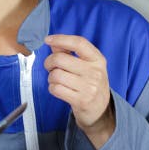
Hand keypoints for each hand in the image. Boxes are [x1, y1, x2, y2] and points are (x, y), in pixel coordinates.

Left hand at [44, 34, 114, 148]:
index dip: (61, 39)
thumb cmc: (89, 83)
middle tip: (51, 68)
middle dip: (49, 62)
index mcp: (98, 60)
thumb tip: (53, 43)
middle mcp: (95, 72)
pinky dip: (52, 88)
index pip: (79, 43)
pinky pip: (55, 89)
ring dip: (51, 78)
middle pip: (60, 58)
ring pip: (55, 74)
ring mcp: (89, 87)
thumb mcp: (86, 66)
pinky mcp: (81, 100)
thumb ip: (69, 52)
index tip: (48, 39)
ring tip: (57, 80)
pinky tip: (59, 89)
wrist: (100, 110)